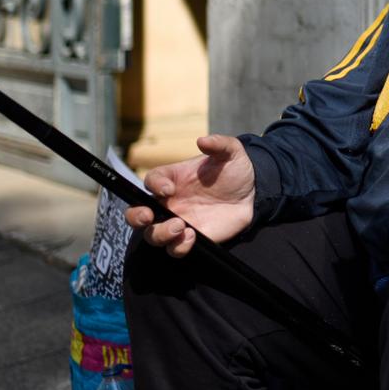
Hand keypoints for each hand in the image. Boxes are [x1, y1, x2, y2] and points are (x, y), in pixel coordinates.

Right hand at [123, 134, 255, 257]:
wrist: (252, 193)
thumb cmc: (235, 170)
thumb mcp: (231, 152)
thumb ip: (219, 144)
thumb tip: (203, 140)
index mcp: (172, 179)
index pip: (151, 181)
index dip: (154, 185)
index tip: (168, 189)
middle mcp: (169, 202)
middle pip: (137, 213)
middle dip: (136, 216)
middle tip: (148, 216)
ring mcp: (178, 222)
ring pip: (153, 235)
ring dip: (160, 234)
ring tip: (180, 226)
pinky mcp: (192, 239)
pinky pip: (176, 249)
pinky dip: (179, 246)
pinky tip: (193, 236)